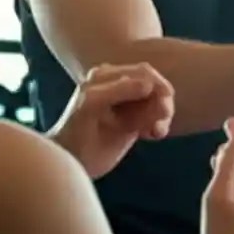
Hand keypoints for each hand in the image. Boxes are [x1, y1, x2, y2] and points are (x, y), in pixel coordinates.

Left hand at [48, 63, 173, 178]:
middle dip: (161, 104)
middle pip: (155, 86)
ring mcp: (127, 104)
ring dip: (161, 117)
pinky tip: (152, 136)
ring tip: (154, 133)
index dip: (157, 87)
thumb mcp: (93, 104)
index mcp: (107, 75)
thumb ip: (119, 90)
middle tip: (158, 125)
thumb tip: (149, 84)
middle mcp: (119, 86)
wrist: (71, 161)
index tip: (161, 109)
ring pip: (158, 103)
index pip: (143, 72)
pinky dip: (159, 127)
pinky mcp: (133, 123)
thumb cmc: (75, 129)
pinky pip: (156, 119)